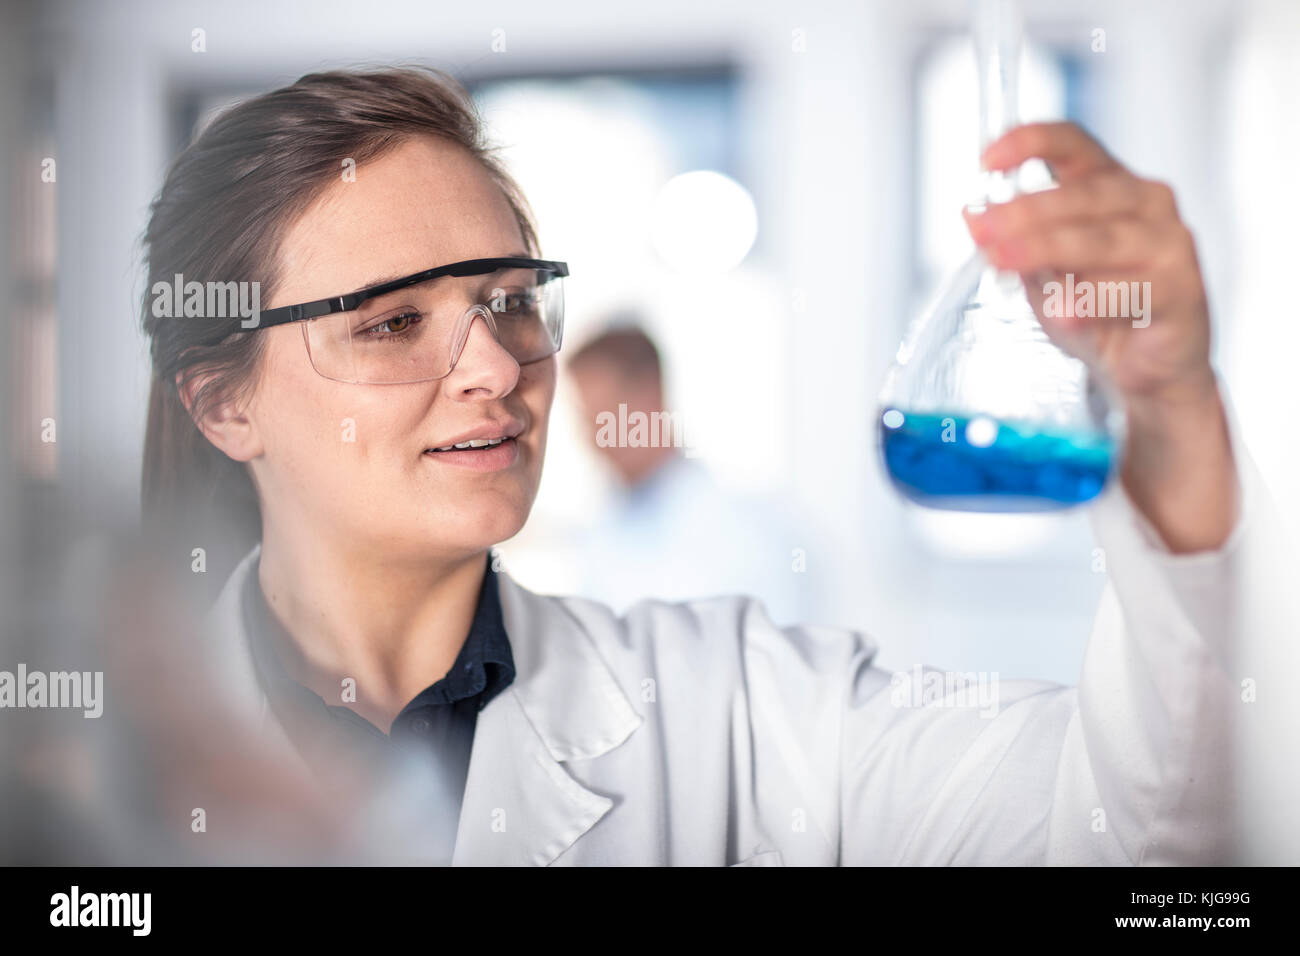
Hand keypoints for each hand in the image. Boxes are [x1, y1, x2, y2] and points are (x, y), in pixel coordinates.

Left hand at [963, 122, 1236, 552]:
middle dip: (1032, 210)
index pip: (1080, 150)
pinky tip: (1060, 305)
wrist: (1146, 400)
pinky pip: (1143, 299)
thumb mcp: (1045, 283)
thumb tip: (973, 223)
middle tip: (980, 225)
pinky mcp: (1181, 317)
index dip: (1038, 143)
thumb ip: (1018, 254)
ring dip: (1058, 243)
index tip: (989, 155)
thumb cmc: (1095, 329)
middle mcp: (1151, 220)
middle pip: (1095, 195)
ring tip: (1004, 253)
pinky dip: (1099, 300)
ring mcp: (1172, 265)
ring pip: (1119, 237)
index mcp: (1114, 201)